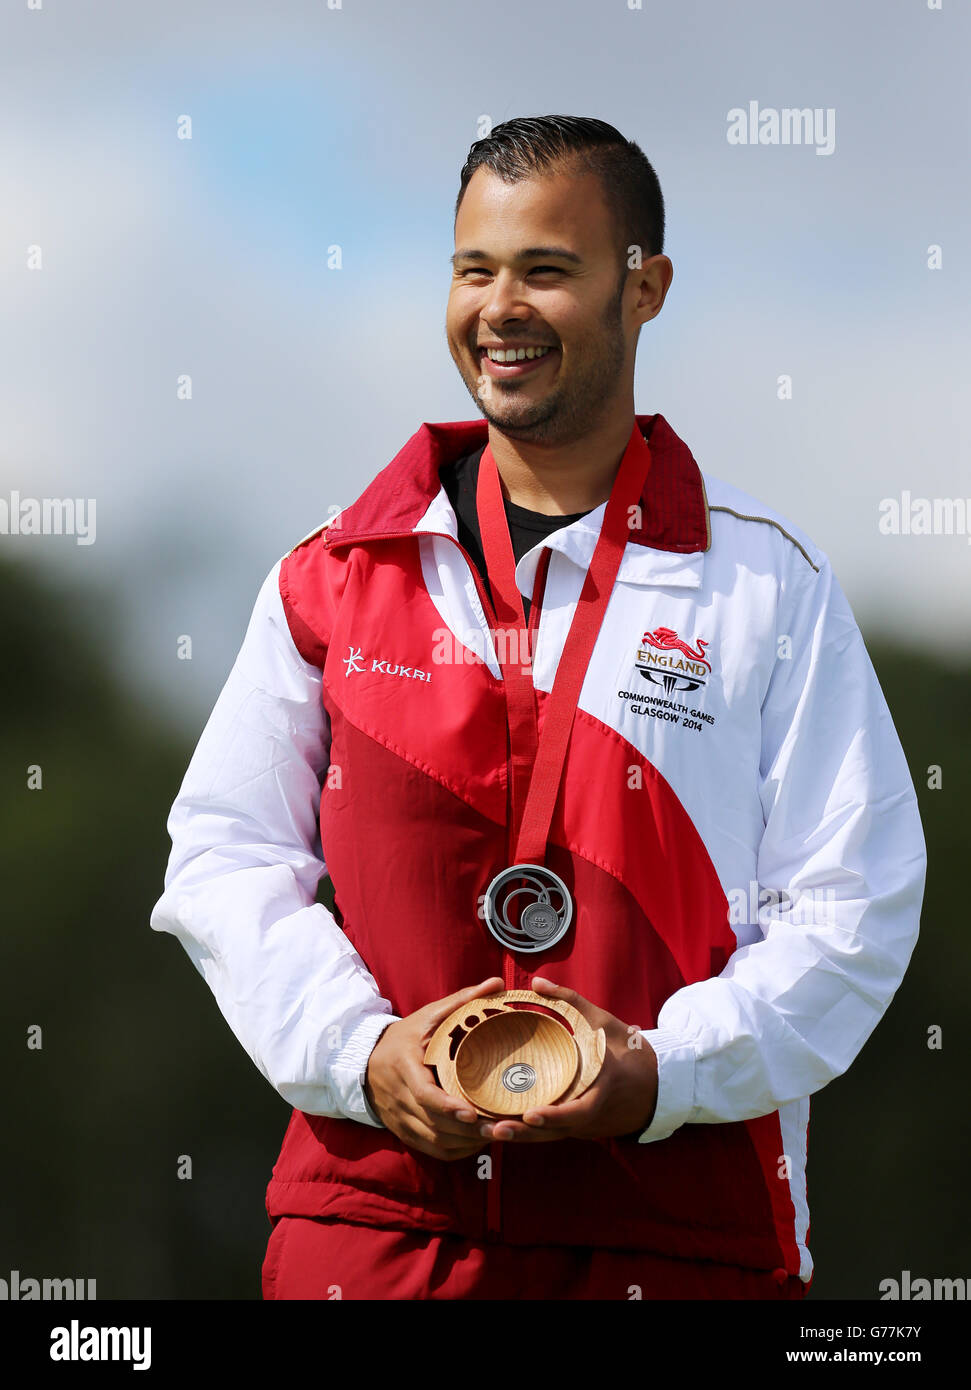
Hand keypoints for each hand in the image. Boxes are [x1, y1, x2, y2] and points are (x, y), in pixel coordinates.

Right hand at [364, 976, 504, 1161]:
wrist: (365, 1061)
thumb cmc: (404, 1037)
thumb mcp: (428, 1016)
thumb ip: (462, 1001)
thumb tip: (497, 983)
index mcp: (404, 1066)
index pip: (423, 1094)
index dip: (447, 1107)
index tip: (473, 1113)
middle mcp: (399, 1097)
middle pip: (434, 1123)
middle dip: (467, 1131)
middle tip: (501, 1128)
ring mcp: (400, 1118)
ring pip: (434, 1141)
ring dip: (465, 1143)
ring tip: (496, 1136)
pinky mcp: (404, 1132)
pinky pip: (431, 1150)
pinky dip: (455, 1151)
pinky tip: (476, 1143)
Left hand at [476, 978, 658, 1143]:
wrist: (656, 1083)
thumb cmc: (627, 1049)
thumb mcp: (601, 1021)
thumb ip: (568, 1000)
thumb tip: (536, 982)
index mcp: (600, 1088)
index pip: (578, 1111)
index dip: (554, 1116)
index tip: (530, 1115)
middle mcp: (590, 1113)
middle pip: (554, 1132)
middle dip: (523, 1134)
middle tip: (492, 1129)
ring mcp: (583, 1124)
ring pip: (548, 1137)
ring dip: (519, 1138)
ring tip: (487, 1132)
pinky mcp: (576, 1126)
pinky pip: (550, 1134)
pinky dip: (527, 1134)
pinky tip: (499, 1128)